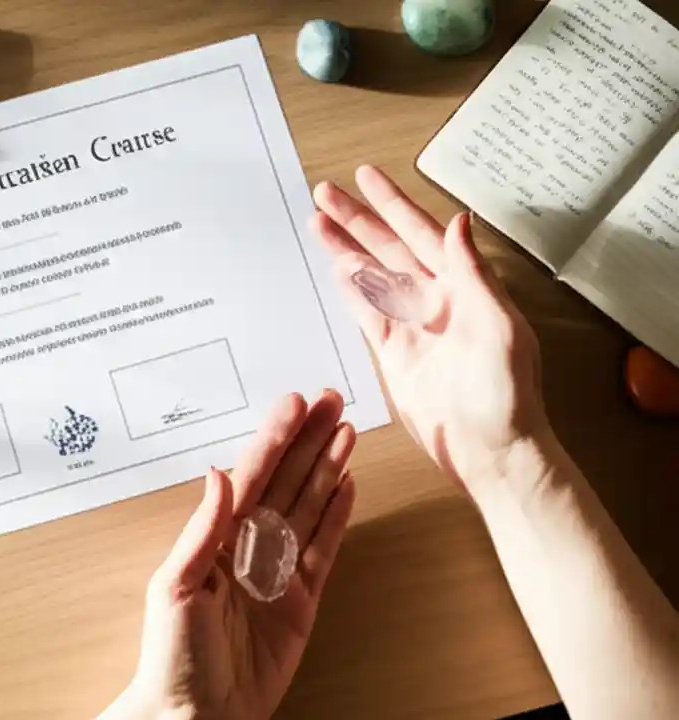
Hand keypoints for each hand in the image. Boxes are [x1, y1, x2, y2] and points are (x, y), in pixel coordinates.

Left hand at [103, 391, 355, 719]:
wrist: (196, 716)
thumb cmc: (172, 657)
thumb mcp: (177, 587)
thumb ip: (203, 529)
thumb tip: (218, 474)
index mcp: (215, 538)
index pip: (252, 476)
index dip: (275, 439)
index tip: (294, 404)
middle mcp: (248, 547)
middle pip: (286, 482)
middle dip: (309, 441)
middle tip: (333, 401)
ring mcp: (277, 572)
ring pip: (308, 507)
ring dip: (328, 468)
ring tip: (347, 431)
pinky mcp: (301, 601)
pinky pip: (323, 550)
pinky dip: (336, 517)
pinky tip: (346, 485)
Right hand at [311, 166, 548, 491]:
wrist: (489, 450)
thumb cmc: (506, 396)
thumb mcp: (500, 327)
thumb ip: (474, 274)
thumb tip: (459, 222)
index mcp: (466, 287)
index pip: (422, 234)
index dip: (393, 205)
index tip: (366, 178)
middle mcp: (438, 300)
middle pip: (389, 248)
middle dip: (357, 219)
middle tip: (325, 192)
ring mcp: (414, 325)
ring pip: (372, 275)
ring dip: (346, 248)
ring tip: (318, 221)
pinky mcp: (394, 353)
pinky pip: (367, 312)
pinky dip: (350, 289)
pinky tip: (334, 266)